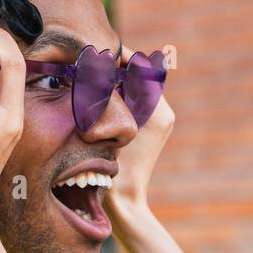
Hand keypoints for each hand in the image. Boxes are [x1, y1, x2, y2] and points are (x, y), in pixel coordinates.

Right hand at [105, 48, 173, 235]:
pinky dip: (118, 94)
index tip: (97, 48)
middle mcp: (163, 113)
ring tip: (90, 73)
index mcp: (158, 112)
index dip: (119, 54)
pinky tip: (96, 95)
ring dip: (116, 79)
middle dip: (116, 65)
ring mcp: (158, 121)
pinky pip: (133, 101)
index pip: (141, 67)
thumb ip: (107, 99)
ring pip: (135, 87)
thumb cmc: (117, 172)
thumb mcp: (108, 132)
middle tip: (89, 58)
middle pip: (139, 74)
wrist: (126, 204)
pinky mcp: (150, 128)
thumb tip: (98, 67)